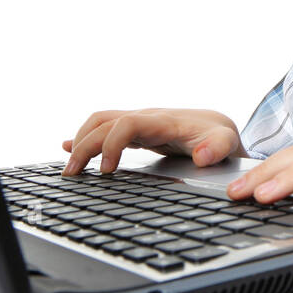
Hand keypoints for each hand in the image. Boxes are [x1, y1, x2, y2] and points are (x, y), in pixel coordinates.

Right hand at [62, 108, 242, 174]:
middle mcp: (145, 117)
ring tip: (70, 169)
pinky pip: (104, 129)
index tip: (106, 170)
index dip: (111, 144)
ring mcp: (137, 123)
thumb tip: (201, 158)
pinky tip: (67, 148)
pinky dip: (83, 138)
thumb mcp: (225, 142)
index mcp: (162, 121)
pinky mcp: (134, 132)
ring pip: (99, 123)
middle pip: (103, 122)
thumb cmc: (219, 135)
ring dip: (79, 142)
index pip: (126, 124)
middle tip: (72, 175)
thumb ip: (217, 148)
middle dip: (84, 146)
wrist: (217, 125)